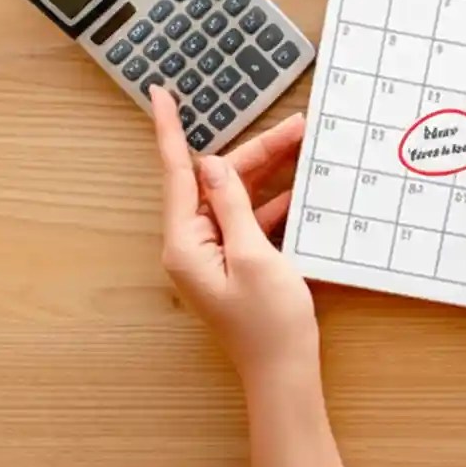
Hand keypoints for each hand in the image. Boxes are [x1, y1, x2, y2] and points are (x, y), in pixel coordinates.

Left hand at [149, 86, 316, 381]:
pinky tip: (303, 188)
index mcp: (186, 243)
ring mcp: (217, 254)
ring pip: (240, 198)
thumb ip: (233, 205)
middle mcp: (194, 245)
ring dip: (271, 173)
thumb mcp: (254, 255)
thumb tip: (213, 163)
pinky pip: (252, 220)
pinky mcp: (239, 262)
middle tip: (295, 125)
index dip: (169, 130)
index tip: (161, 94)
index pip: (178, 174)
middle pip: (219, 182)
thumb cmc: (269, 322)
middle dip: (257, 152)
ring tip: (304, 145)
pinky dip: (276, 203)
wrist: (284, 372)